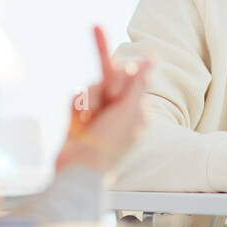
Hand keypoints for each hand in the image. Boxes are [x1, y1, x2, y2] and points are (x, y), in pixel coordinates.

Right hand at [55, 26, 151, 174]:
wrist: (78, 168)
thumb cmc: (109, 142)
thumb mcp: (128, 110)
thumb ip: (137, 83)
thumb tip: (151, 58)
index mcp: (136, 109)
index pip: (129, 77)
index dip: (119, 78)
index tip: (114, 91)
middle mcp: (119, 110)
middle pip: (109, 79)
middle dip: (100, 91)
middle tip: (100, 107)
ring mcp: (99, 114)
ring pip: (92, 88)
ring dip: (87, 101)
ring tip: (86, 120)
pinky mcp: (80, 117)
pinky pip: (77, 98)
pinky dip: (75, 107)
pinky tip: (77, 122)